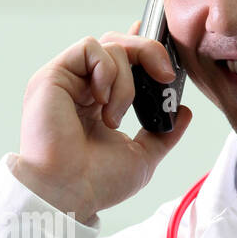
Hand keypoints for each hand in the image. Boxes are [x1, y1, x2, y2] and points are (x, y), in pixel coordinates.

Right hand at [8, 19, 191, 224]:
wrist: (70, 193)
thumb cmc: (96, 183)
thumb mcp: (142, 157)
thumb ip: (163, 134)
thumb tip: (184, 112)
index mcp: (96, 102)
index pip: (120, 58)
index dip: (142, 45)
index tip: (163, 52)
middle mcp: (79, 87)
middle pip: (118, 43)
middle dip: (149, 52)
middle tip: (165, 76)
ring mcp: (65, 80)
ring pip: (109, 46)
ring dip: (126, 81)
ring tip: (115, 117)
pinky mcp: (52, 76)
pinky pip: (89, 48)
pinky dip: (107, 70)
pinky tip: (103, 101)